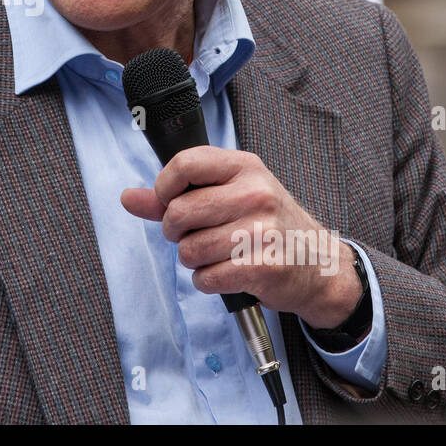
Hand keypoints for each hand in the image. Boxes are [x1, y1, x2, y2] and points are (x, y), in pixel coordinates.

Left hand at [120, 146, 361, 328]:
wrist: (317, 263)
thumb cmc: (267, 224)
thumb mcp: (229, 195)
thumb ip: (175, 196)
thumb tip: (128, 198)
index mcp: (244, 166)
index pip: (183, 164)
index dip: (163, 188)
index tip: (169, 201)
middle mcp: (255, 193)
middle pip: (179, 213)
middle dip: (175, 232)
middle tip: (195, 235)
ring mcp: (261, 231)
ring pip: (189, 249)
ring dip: (194, 259)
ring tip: (217, 254)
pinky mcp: (263, 267)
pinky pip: (206, 278)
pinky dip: (208, 281)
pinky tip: (227, 272)